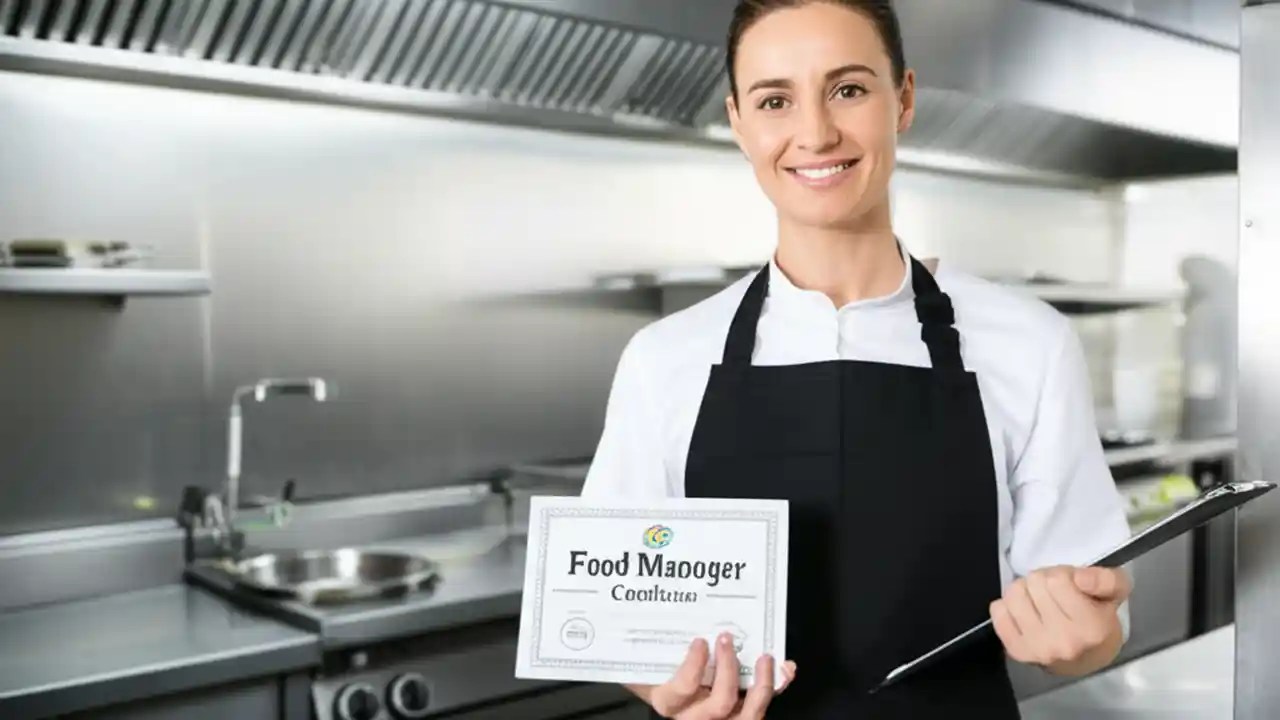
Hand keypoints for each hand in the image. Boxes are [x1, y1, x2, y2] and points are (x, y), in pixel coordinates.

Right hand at [628, 633, 796, 718]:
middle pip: (720, 703)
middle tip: (727, 639)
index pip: (683, 690)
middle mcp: (696, 718)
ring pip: (748, 716)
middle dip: (729, 669)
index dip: (694, 667)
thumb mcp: (644, 667)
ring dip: (762, 685)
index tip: (700, 642)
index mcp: (670, 703)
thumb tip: (643, 619)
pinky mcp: (740, 717)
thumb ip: (642, 652)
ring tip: (766, 658)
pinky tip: (785, 671)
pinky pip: (761, 710)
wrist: (675, 703)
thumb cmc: (656, 678)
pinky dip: (777, 687)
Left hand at [991, 566, 1130, 675]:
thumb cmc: (1099, 619)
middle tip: (1056, 594)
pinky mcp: (1017, 651)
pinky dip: (1008, 606)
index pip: (1058, 579)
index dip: (1064, 574)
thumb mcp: (1115, 595)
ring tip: (1039, 601)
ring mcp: (1037, 649)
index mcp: (1091, 627)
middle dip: (1044, 581)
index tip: (1072, 586)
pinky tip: (1025, 613)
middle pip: (1034, 582)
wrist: (1087, 660)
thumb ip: (1107, 580)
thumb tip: (1080, 577)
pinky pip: (998, 611)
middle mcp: (1063, 641)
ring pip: (1014, 594)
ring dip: (1025, 591)